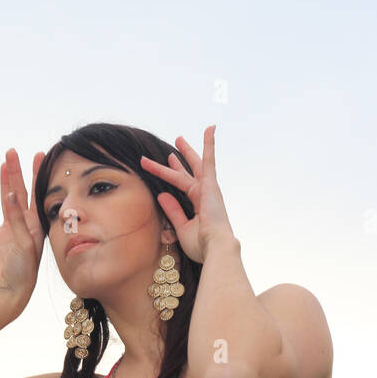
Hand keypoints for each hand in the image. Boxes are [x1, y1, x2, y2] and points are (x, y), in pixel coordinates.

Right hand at [0, 148, 45, 307]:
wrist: (8, 292)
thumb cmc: (23, 273)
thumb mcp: (24, 243)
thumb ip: (17, 219)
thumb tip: (9, 194)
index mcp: (35, 225)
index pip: (37, 194)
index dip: (37, 175)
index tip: (40, 155)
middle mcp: (23, 225)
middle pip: (20, 192)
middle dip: (17, 172)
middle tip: (13, 152)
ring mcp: (8, 231)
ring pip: (5, 201)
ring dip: (4, 182)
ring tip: (3, 163)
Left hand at [140, 126, 236, 264]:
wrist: (215, 249)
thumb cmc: (202, 245)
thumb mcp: (182, 227)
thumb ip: (172, 210)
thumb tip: (161, 195)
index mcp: (199, 205)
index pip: (183, 185)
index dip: (171, 174)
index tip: (163, 165)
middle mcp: (205, 195)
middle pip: (189, 172)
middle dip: (180, 159)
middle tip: (174, 146)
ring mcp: (209, 189)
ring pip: (194, 165)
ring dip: (186, 151)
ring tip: (178, 137)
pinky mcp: (211, 185)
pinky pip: (209, 160)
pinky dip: (209, 144)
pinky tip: (210, 128)